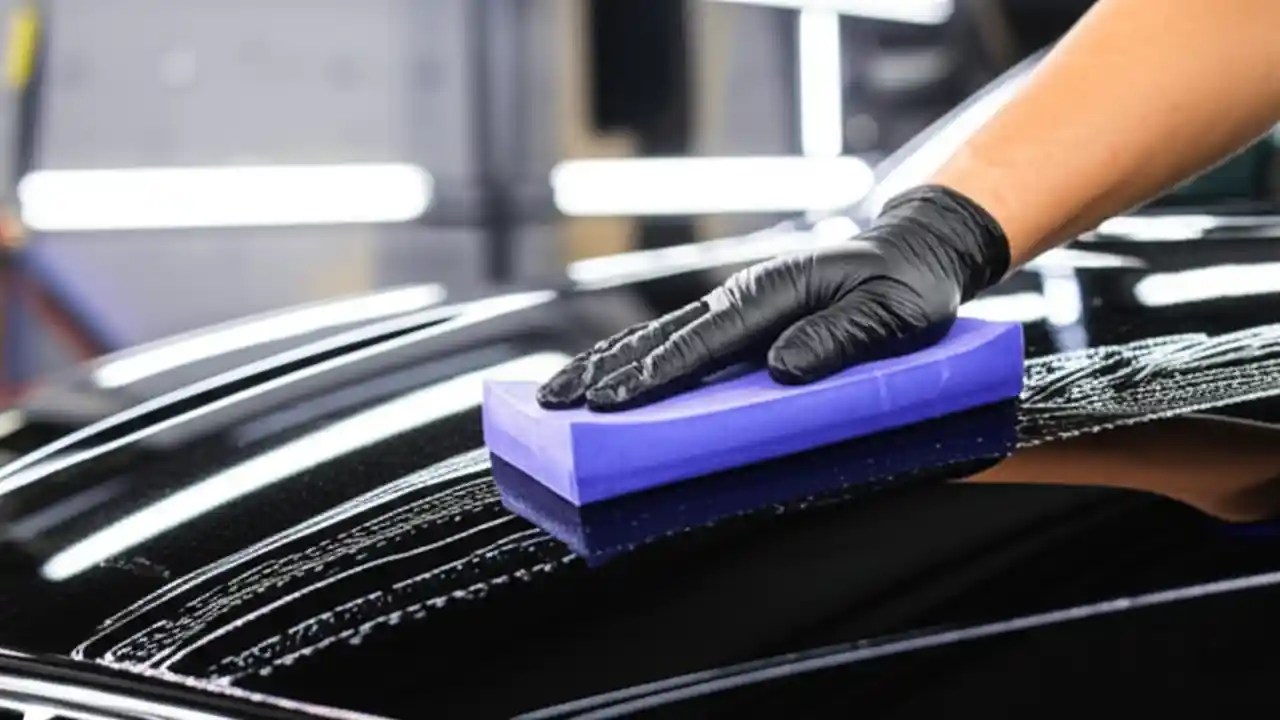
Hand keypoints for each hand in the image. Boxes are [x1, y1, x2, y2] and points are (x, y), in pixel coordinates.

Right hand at [538, 185, 1009, 410]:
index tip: (613, 399)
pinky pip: (675, 336)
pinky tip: (603, 373)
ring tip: (555, 390)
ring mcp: (737, 301)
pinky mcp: (738, 314)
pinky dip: (633, 355)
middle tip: (556, 401)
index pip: (705, 339)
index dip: (657, 372)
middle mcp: (744, 293)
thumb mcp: (895, 312)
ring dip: (604, 361)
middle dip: (606, 369)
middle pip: (661, 334)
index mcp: (775, 291)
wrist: (914, 249)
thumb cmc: (910, 285)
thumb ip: (841, 337)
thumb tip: (782, 367)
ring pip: (656, 333)